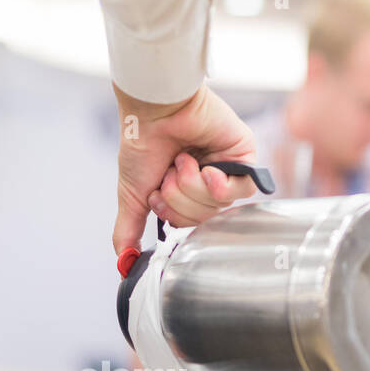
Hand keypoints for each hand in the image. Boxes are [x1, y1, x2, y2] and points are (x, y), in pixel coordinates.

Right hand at [112, 84, 257, 252]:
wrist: (155, 110)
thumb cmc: (143, 142)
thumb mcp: (132, 195)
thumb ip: (128, 229)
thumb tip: (124, 261)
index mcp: (184, 191)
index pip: (187, 224)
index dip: (172, 214)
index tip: (156, 194)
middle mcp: (206, 182)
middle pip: (204, 219)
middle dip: (180, 199)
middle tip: (170, 172)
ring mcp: (227, 169)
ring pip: (219, 206)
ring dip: (193, 186)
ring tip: (183, 160)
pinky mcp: (245, 156)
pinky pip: (241, 190)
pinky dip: (219, 184)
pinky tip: (207, 169)